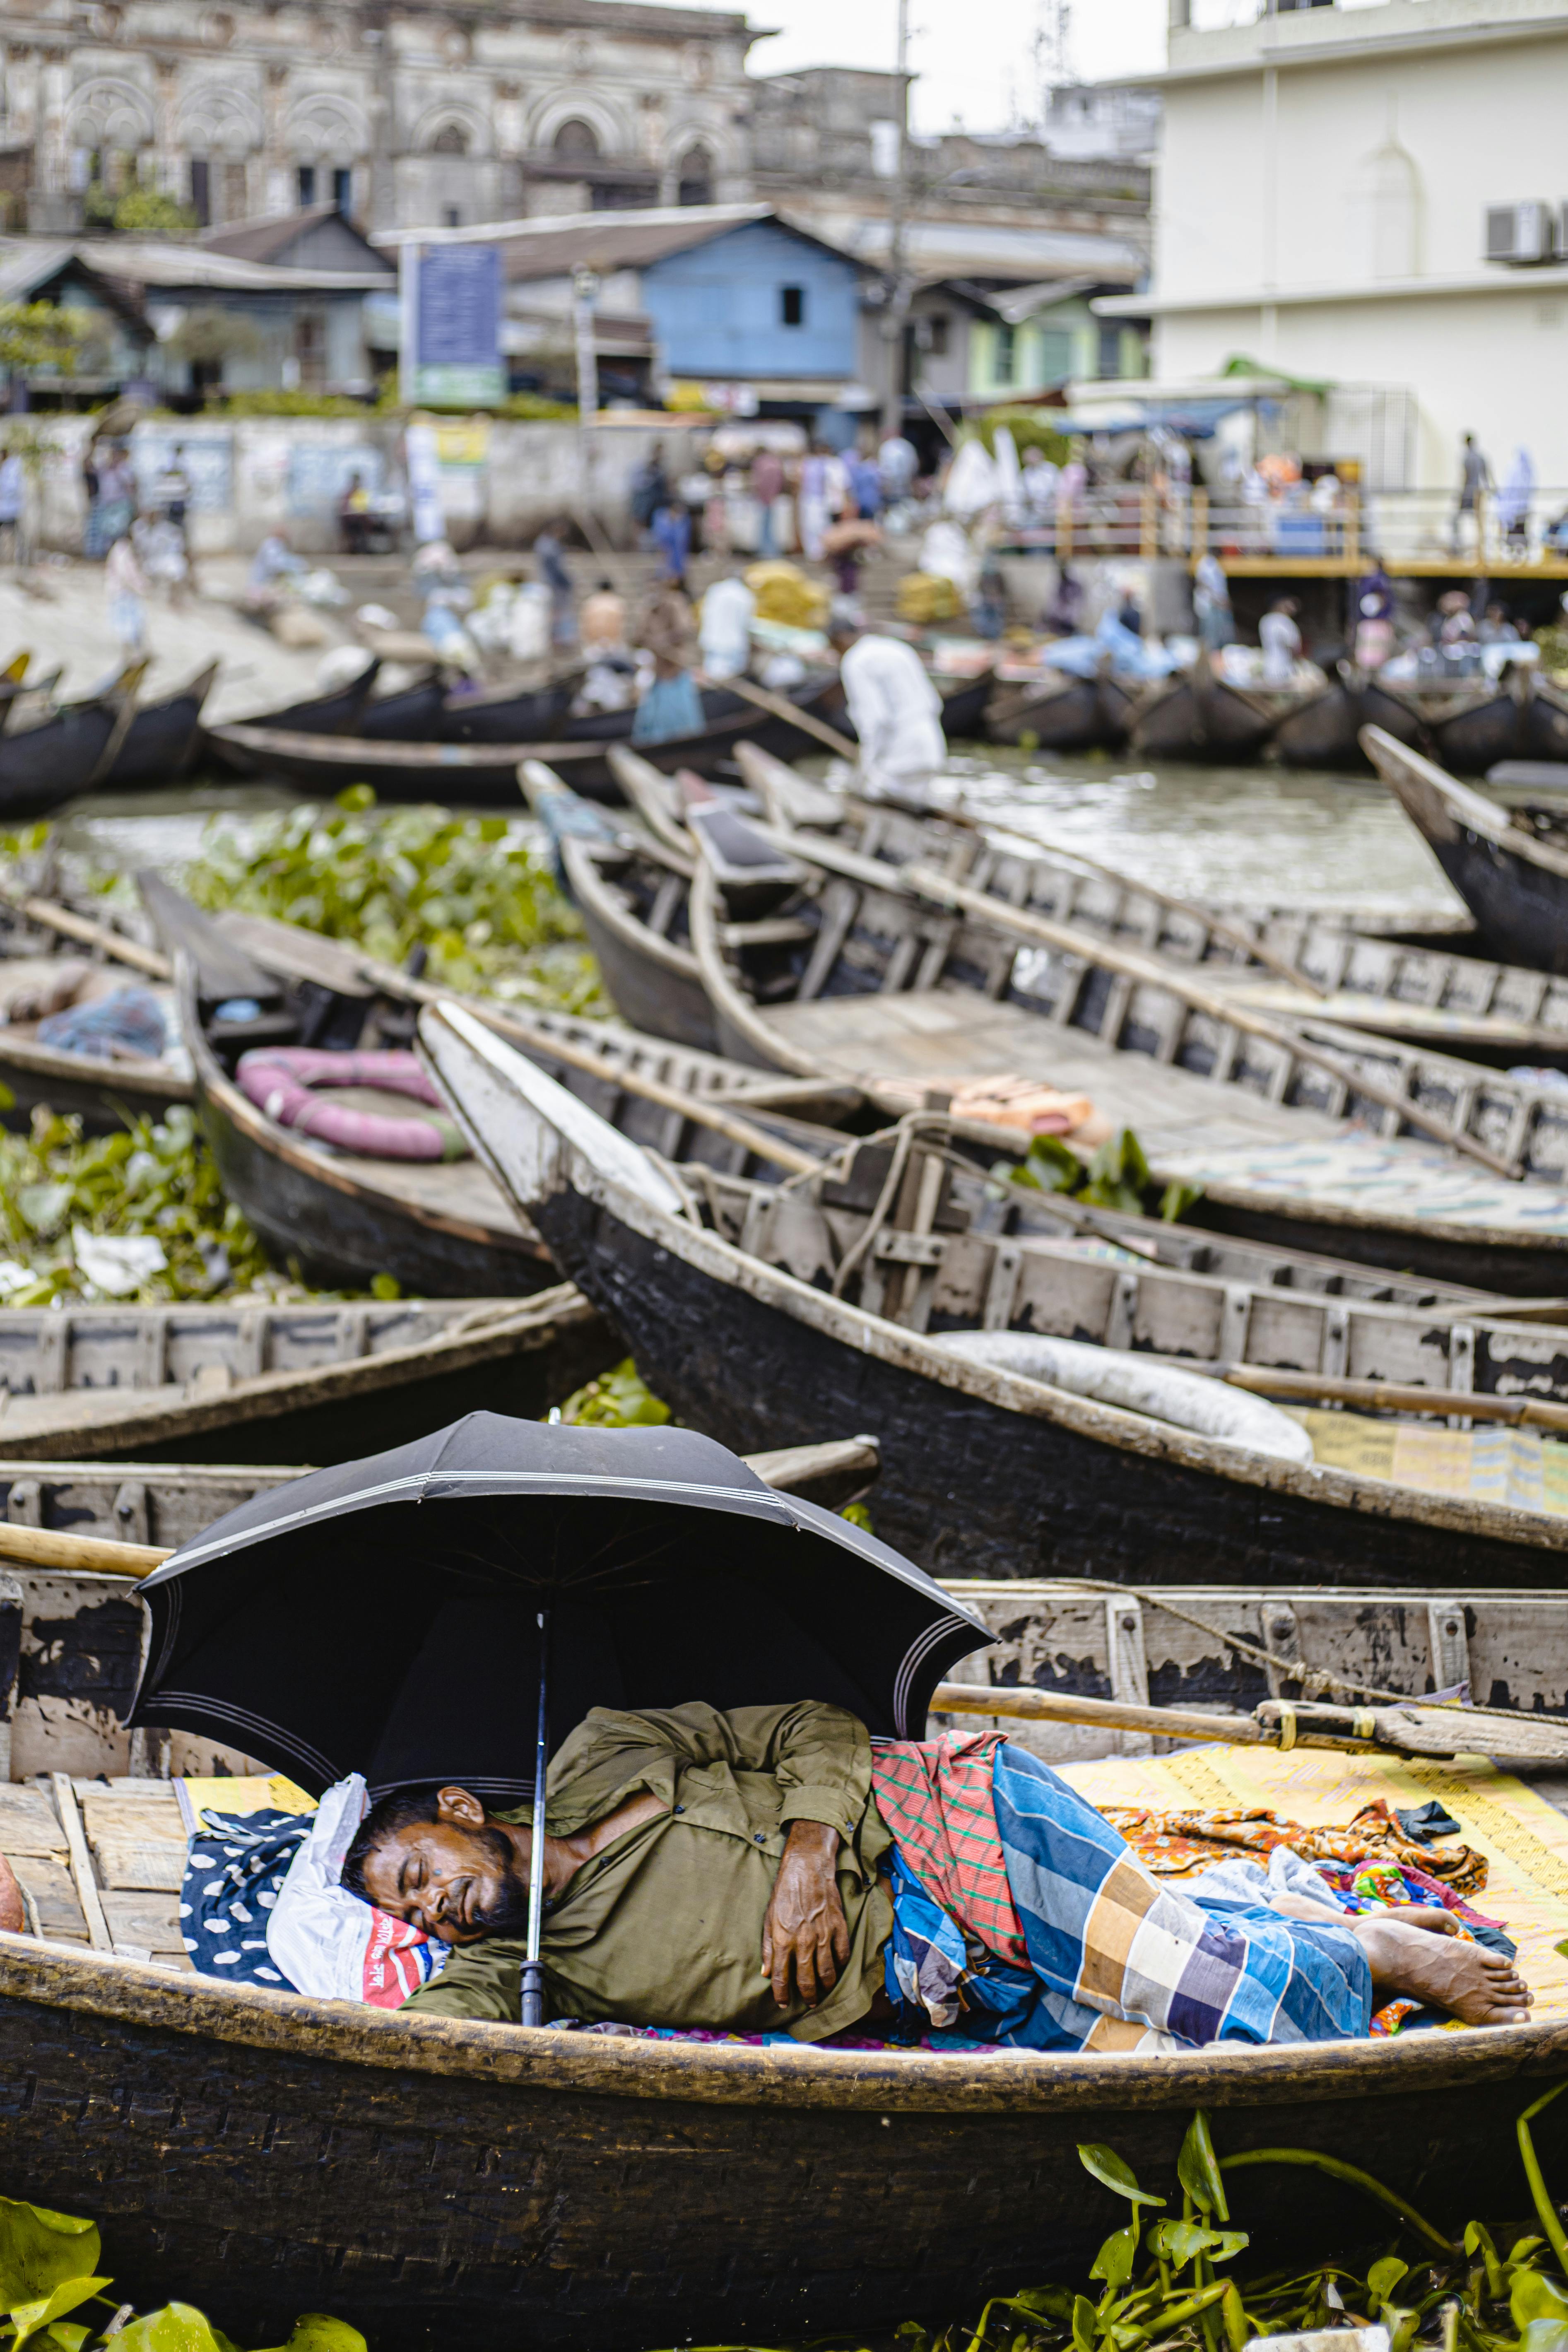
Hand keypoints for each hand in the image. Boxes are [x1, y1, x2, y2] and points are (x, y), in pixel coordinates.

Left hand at [761, 1821, 849, 2008]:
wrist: (807, 1868)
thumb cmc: (784, 1892)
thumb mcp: (769, 1919)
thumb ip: (768, 1947)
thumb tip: (766, 1972)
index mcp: (783, 1940)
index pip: (781, 1977)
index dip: (782, 1994)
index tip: (783, 2003)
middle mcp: (803, 1941)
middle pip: (807, 1980)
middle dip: (807, 1997)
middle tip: (809, 2003)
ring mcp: (823, 1935)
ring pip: (827, 1972)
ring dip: (825, 1986)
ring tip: (823, 1990)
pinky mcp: (838, 1927)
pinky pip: (842, 1954)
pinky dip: (840, 1965)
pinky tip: (837, 1968)